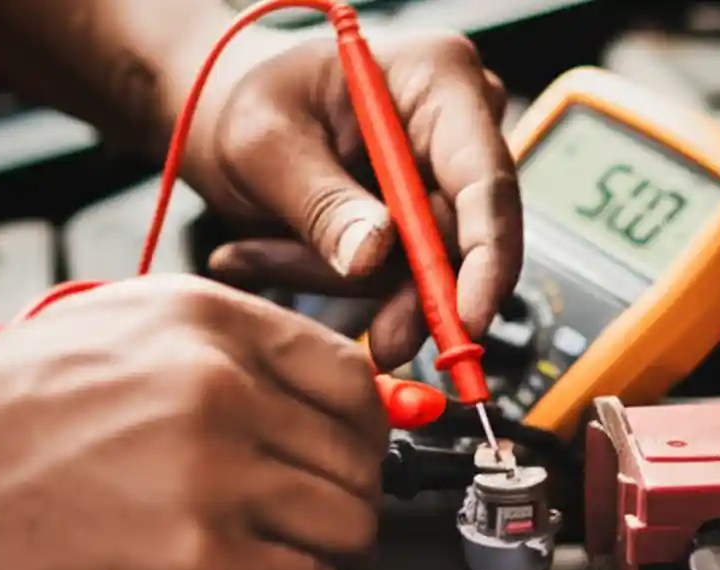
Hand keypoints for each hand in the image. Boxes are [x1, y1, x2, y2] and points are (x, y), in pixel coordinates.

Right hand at [0, 274, 387, 569]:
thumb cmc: (19, 395)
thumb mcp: (139, 321)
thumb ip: (241, 347)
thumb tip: (335, 394)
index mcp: (217, 323)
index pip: (353, 379)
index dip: (370, 427)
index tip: (354, 455)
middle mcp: (225, 390)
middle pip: (362, 459)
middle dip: (356, 496)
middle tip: (329, 516)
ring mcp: (213, 475)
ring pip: (351, 525)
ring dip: (343, 552)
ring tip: (310, 558)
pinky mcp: (194, 559)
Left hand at [173, 29, 522, 370]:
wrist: (231, 117)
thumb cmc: (247, 103)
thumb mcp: (264, 144)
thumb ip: (321, 203)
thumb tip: (374, 258)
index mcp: (439, 80)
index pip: (485, 179)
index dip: (488, 257)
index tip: (468, 320)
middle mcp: (459, 128)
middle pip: (466, 237)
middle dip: (408, 293)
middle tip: (372, 338)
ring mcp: (444, 179)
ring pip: (425, 271)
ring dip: (341, 279)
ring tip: (251, 252)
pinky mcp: (422, 224)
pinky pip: (396, 280)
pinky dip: (332, 278)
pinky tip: (267, 251)